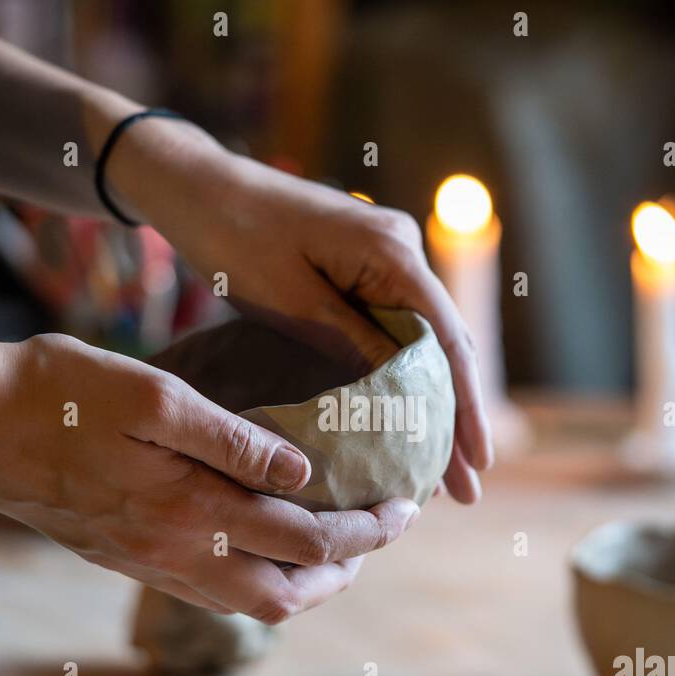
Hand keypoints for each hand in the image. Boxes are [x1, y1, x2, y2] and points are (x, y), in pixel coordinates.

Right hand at [0, 333, 419, 621]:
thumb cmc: (58, 393)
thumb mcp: (154, 396)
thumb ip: (234, 441)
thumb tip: (305, 476)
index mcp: (192, 512)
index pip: (309, 539)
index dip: (368, 530)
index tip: (404, 507)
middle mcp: (175, 555)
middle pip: (286, 595)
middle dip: (345, 572)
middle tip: (378, 533)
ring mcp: (147, 564)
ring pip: (247, 605)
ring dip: (302, 585)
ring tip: (334, 551)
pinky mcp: (124, 560)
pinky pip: (207, 594)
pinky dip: (254, 582)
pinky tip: (260, 548)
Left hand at [104, 119, 493, 503]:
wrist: (196, 186)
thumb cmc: (233, 238)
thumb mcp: (290, 301)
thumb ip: (351, 345)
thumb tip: (404, 399)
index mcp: (392, 252)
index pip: (446, 342)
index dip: (465, 407)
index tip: (478, 461)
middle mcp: (402, 250)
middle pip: (444, 346)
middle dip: (455, 419)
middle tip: (466, 489)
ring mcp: (386, 256)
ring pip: (422, 344)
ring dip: (430, 405)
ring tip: (440, 473)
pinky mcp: (362, 267)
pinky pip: (394, 330)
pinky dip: (401, 380)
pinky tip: (401, 423)